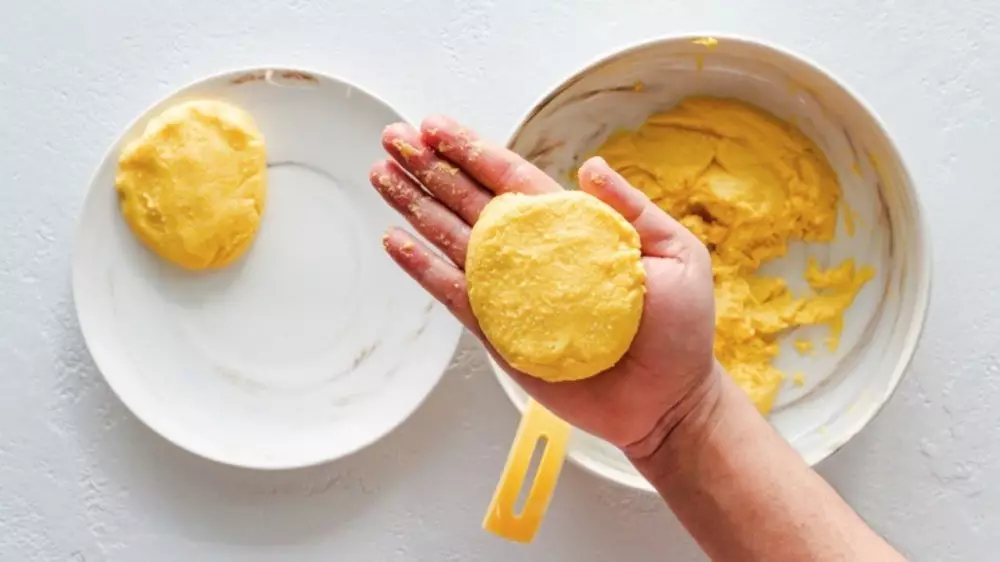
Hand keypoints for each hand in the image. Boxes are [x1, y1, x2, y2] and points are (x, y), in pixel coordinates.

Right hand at [370, 116, 721, 458]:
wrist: (666, 400)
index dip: (472, 151)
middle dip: (430, 168)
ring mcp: (511, 292)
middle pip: (470, 201)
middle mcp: (533, 255)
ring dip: (416, 207)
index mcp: (572, 229)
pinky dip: (423, 269)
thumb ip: (631, 209)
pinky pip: (453, 295)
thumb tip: (590, 166)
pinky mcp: (498, 332)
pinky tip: (397, 241)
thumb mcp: (674, 254)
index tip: (435, 127)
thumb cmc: (678, 331)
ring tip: (382, 175)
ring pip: (452, 241)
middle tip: (393, 137)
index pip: (512, 179)